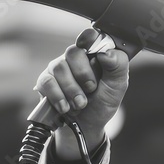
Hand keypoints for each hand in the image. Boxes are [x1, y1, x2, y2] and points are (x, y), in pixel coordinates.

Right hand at [35, 29, 129, 160]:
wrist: (86, 126)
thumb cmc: (102, 103)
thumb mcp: (117, 87)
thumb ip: (118, 66)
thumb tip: (106, 52)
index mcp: (93, 55)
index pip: (89, 37)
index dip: (88, 38)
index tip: (91, 49)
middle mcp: (74, 59)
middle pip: (73, 52)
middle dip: (83, 74)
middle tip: (91, 90)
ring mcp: (58, 69)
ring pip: (59, 67)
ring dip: (72, 89)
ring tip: (81, 104)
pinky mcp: (45, 82)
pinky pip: (47, 82)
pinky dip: (57, 96)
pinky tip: (65, 107)